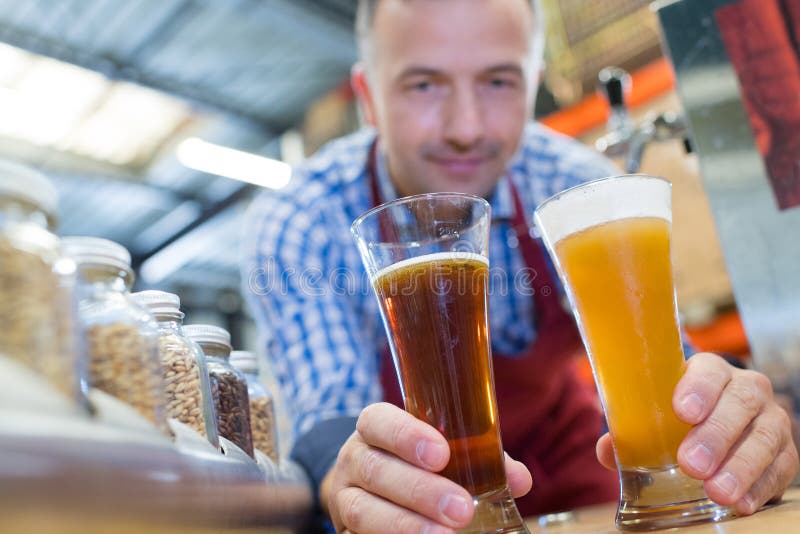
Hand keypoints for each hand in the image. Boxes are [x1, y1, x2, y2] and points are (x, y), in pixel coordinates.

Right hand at [321, 402, 532, 533]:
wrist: (369, 490)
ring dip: (405, 525)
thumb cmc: (414, 463)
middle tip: (461, 508)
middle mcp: (354, 459)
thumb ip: (477, 457)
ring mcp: (344, 497)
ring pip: (363, 510)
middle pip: (376, 470)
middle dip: (419, 490)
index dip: (405, 435)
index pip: (379, 421)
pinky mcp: (343, 530)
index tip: (441, 454)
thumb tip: (520, 479)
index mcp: (375, 428)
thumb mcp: (440, 451)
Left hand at [596, 353, 798, 514]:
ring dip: (740, 467)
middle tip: (691, 464)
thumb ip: (631, 432)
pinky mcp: (785, 451)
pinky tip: (742, 503)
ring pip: (764, 437)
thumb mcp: (655, 415)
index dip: (698, 388)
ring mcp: (770, 419)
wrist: (720, 422)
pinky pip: (780, 467)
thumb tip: (607, 450)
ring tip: (716, 491)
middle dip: (715, 435)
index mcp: (711, 371)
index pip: (709, 370)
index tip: (682, 411)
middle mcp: (747, 389)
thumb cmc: (678, 417)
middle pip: (739, 403)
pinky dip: (761, 486)